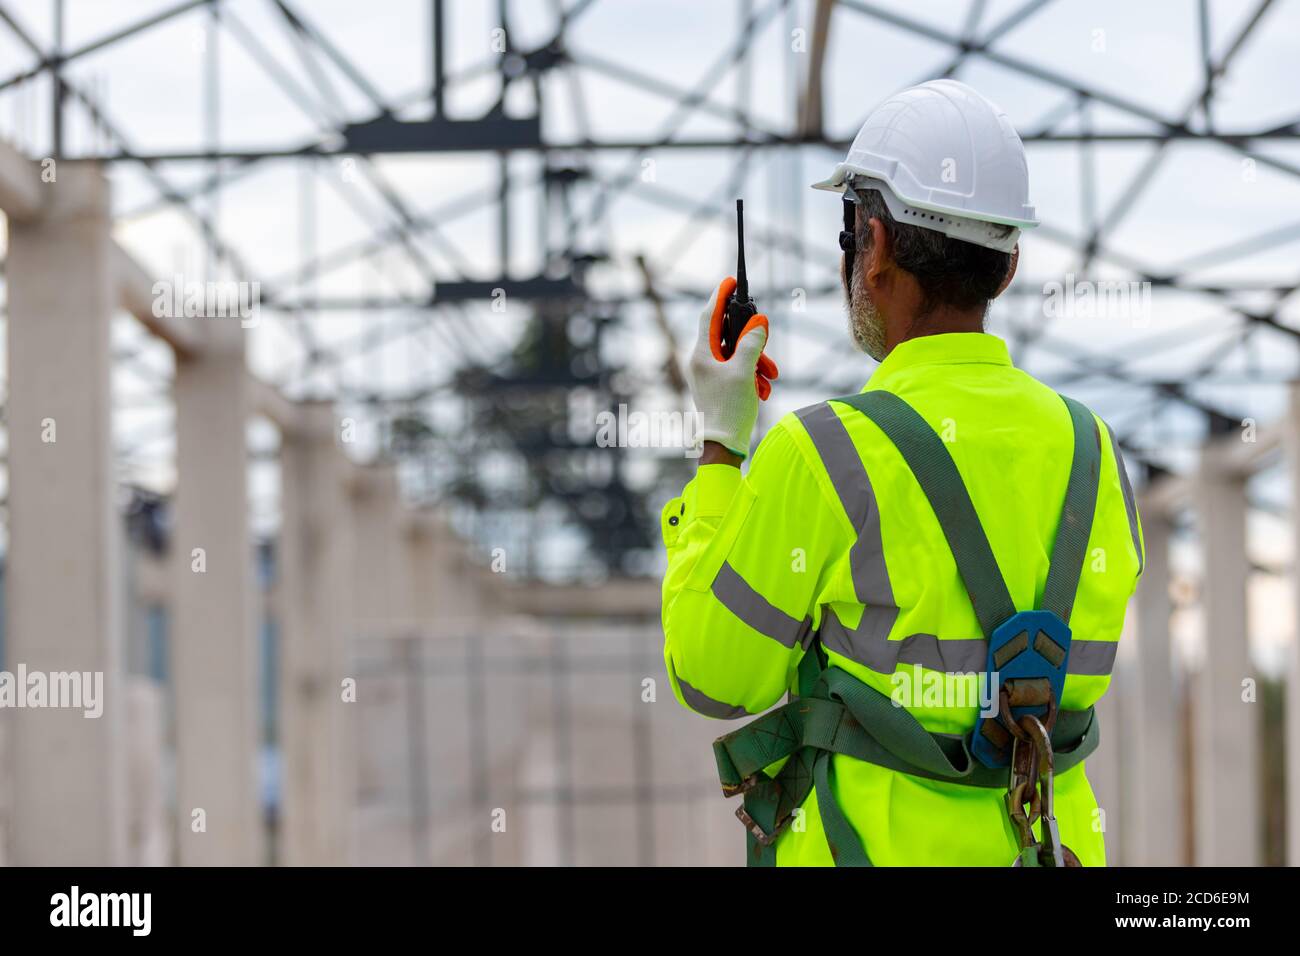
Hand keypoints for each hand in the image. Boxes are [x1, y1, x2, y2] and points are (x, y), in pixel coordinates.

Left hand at [687, 277, 778, 458]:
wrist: (723, 445)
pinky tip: (762, 389)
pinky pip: (739, 370)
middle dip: (752, 341)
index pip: (709, 316)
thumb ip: (751, 343)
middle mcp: (702, 361)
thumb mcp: (744, 372)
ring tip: (769, 377)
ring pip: (738, 354)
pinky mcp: (719, 385)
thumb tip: (758, 322)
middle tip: (765, 344)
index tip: (730, 281)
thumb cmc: (729, 409)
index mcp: (701, 355)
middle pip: (729, 336)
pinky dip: (753, 375)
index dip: (720, 296)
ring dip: (757, 362)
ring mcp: (710, 374)